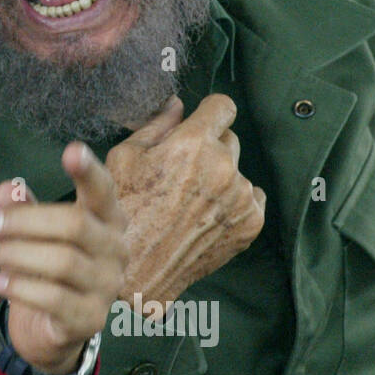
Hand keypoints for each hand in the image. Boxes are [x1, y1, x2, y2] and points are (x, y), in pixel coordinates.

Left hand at [0, 143, 126, 374]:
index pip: (103, 191)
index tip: (72, 151)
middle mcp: (116, 249)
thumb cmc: (47, 263)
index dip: (89, 171)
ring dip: (16, 254)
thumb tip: (6, 190)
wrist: (55, 324)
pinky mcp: (92, 318)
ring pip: (64, 261)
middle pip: (74, 224)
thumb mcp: (32, 232)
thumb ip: (22, 208)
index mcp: (106, 218)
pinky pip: (55, 298)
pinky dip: (22, 287)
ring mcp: (108, 285)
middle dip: (23, 222)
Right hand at [106, 94, 264, 307]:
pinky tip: (205, 216)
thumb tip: (176, 104)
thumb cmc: (123, 210)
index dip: (210, 112)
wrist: (136, 270)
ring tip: (191, 200)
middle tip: (184, 171)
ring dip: (221, 178)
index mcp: (193, 144)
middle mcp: (224, 168)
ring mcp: (241, 198)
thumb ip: (156, 125)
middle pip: (230, 138)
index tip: (202, 122)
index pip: (223, 106)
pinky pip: (252, 198)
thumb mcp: (124, 157)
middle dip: (210, 147)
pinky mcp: (250, 223)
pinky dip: (233, 203)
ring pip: (239, 171)